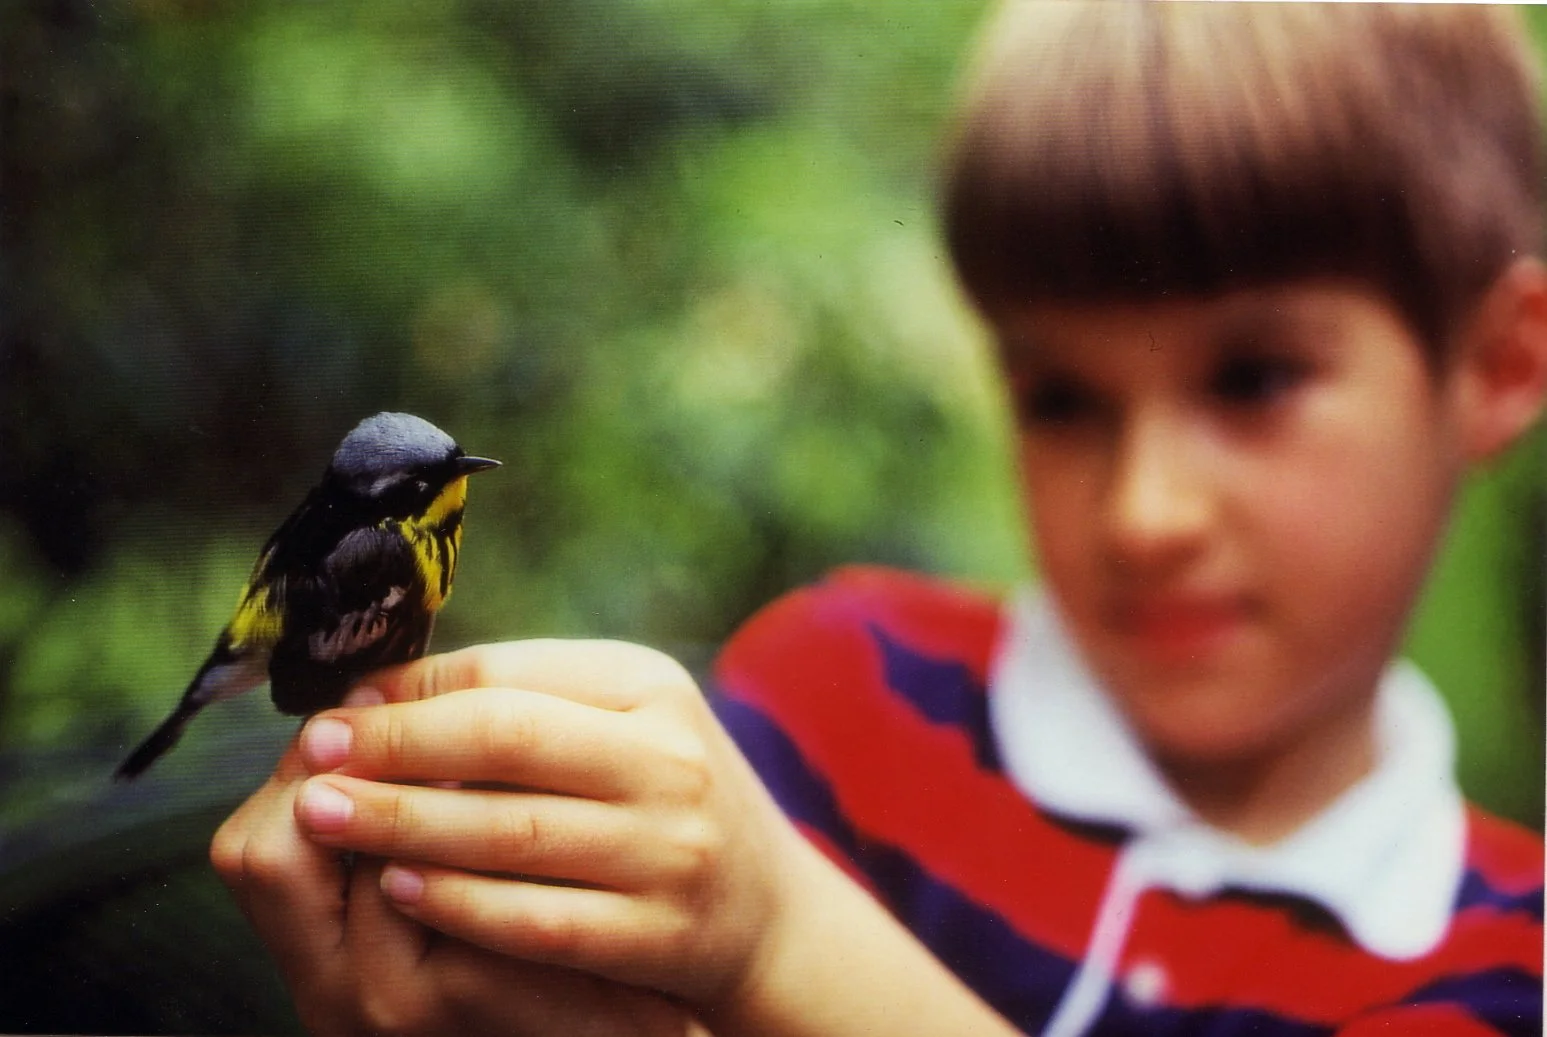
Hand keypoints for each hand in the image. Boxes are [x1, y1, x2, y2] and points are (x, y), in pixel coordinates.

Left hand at [283, 639, 811, 1017]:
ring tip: (325, 816)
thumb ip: (518, 703)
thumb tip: (377, 695)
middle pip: (505, 740)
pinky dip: (459, 902)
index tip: (341, 706)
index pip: (508, 673)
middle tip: (313, 755)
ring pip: (512, 832)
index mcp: (651, 686)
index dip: (412, 690)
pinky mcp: (661, 933)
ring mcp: (671, 849)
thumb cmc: (663, 799)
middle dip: (395, 746)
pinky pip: (538, 919)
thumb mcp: (618, 726)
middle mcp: (669, 758)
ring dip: (405, 822)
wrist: (769, 912)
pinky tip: (397, 888)